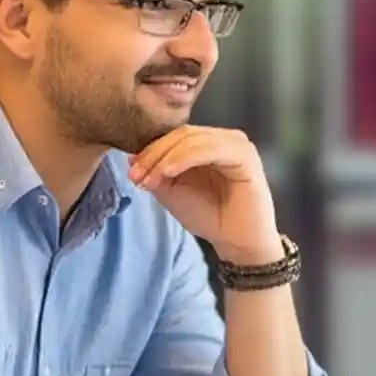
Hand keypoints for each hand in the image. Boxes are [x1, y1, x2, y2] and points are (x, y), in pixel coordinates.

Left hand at [129, 127, 281, 263]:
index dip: (150, 150)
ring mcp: (236, 144)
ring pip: (193, 138)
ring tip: (150, 178)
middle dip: (155, 154)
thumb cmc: (210, 217)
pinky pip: (209, 149)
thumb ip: (156, 173)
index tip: (131, 172)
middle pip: (181, 133)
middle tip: (136, 175)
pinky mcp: (245, 155)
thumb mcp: (173, 193)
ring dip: (165, 157)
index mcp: (208, 143)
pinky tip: (168, 172)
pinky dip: (185, 158)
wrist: (238, 242)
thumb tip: (132, 156)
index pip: (174, 136)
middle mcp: (224, 138)